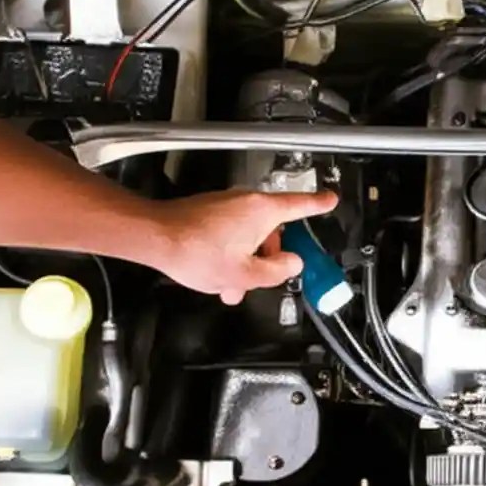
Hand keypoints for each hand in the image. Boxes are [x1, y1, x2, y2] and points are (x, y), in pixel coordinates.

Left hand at [152, 190, 338, 304]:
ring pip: (251, 235)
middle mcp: (246, 201)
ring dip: (248, 260)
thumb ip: (276, 271)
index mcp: (262, 212)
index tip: (330, 200)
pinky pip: (233, 233)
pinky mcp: (211, 211)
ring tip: (232, 285)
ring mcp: (227, 205)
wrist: (155, 237)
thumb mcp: (245, 274)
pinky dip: (232, 253)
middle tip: (262, 279)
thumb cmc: (195, 251)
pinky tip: (219, 275)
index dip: (319, 204)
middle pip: (274, 230)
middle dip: (269, 257)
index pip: (301, 205)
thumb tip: (291, 264)